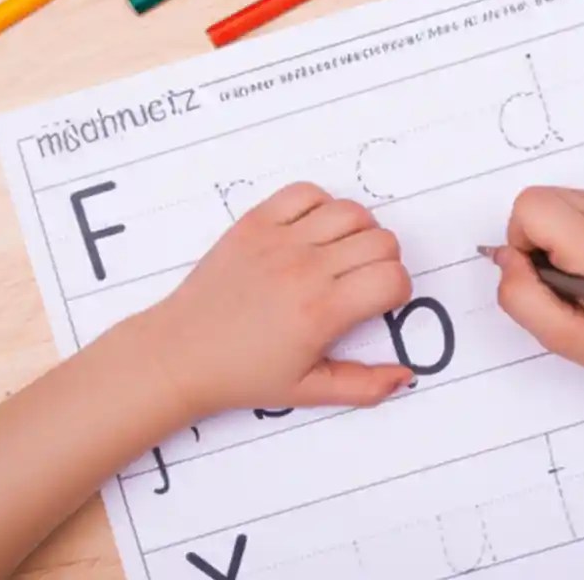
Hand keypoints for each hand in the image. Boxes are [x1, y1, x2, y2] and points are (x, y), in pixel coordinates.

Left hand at [119, 182, 413, 418]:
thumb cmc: (240, 373)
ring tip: (340, 257)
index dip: (397, 291)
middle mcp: (304, 270)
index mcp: (321, 312)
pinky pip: (306, 192)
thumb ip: (363, 386)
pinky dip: (321, 206)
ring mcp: (279, 241)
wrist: (180, 354)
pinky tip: (313, 233)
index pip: (392, 278)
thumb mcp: (307, 390)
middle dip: (383, 262)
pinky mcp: (255, 223)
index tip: (379, 303)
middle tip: (361, 283)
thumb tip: (404, 376)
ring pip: (351, 212)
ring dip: (359, 232)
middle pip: (381, 241)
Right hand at [489, 186, 583, 396]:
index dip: (521, 244)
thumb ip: (521, 297)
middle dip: (537, 238)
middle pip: (542, 198)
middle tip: (566, 285)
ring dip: (560, 236)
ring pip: (564, 200)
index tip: (545, 281)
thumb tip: (505, 259)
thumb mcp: (567, 340)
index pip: (528, 206)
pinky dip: (582, 233)